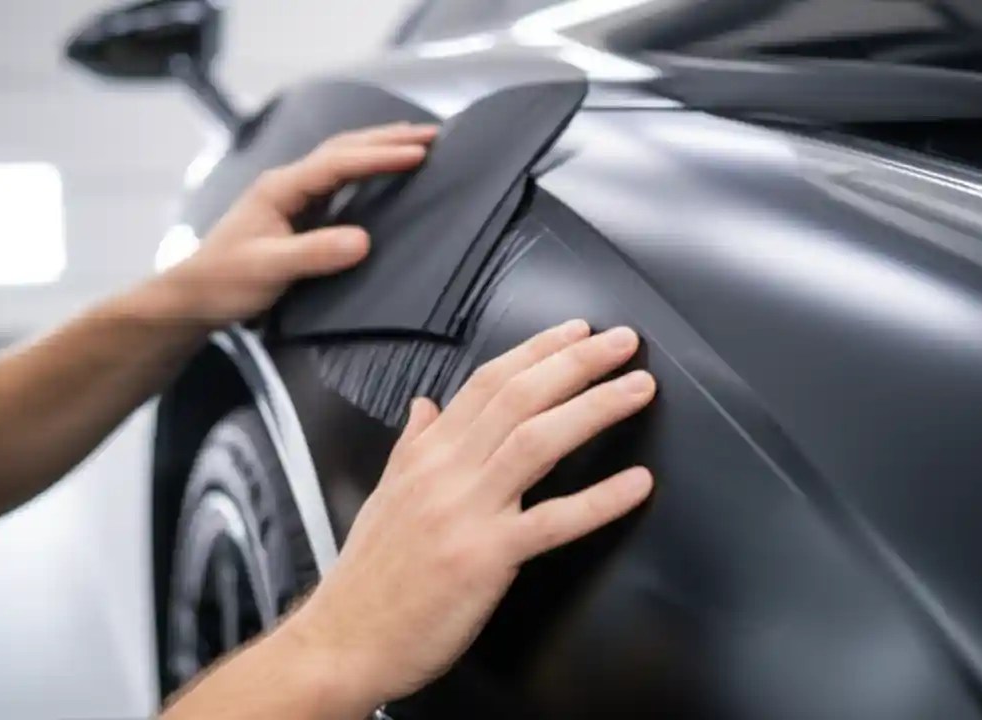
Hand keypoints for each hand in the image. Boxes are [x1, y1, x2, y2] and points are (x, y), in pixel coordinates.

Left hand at [152, 122, 437, 327]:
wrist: (193, 297)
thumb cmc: (224, 282)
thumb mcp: (268, 269)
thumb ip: (314, 254)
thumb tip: (363, 241)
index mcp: (281, 188)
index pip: (339, 163)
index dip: (379, 157)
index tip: (418, 154)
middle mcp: (288, 184)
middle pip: (344, 149)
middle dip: (388, 139)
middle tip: (433, 135)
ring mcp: (293, 196)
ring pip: (342, 159)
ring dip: (379, 147)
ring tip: (417, 143)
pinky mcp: (299, 213)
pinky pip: (340, 181)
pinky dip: (367, 169)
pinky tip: (383, 172)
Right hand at [285, 321, 656, 713]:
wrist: (344, 640)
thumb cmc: (369, 574)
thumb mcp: (385, 494)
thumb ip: (412, 444)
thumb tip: (426, 404)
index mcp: (426, 453)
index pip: (487, 381)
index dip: (537, 351)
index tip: (577, 331)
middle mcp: (446, 472)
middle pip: (519, 397)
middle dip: (576, 363)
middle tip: (623, 342)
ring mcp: (467, 512)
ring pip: (537, 441)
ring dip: (594, 409)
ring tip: (638, 389)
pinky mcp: (485, 558)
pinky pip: (553, 521)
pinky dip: (600, 500)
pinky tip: (638, 484)